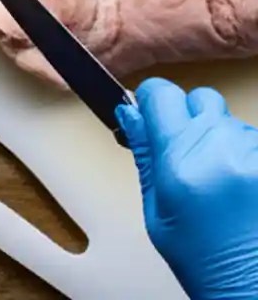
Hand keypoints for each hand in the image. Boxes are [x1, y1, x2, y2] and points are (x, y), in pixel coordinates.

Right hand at [116, 78, 257, 299]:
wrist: (252, 283)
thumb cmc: (205, 257)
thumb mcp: (157, 208)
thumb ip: (145, 154)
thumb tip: (129, 114)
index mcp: (182, 160)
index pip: (162, 94)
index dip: (151, 101)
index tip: (148, 113)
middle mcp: (224, 147)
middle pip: (199, 99)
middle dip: (187, 118)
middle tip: (183, 153)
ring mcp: (256, 152)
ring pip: (229, 120)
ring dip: (219, 137)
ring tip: (217, 179)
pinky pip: (252, 138)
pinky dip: (243, 154)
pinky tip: (240, 185)